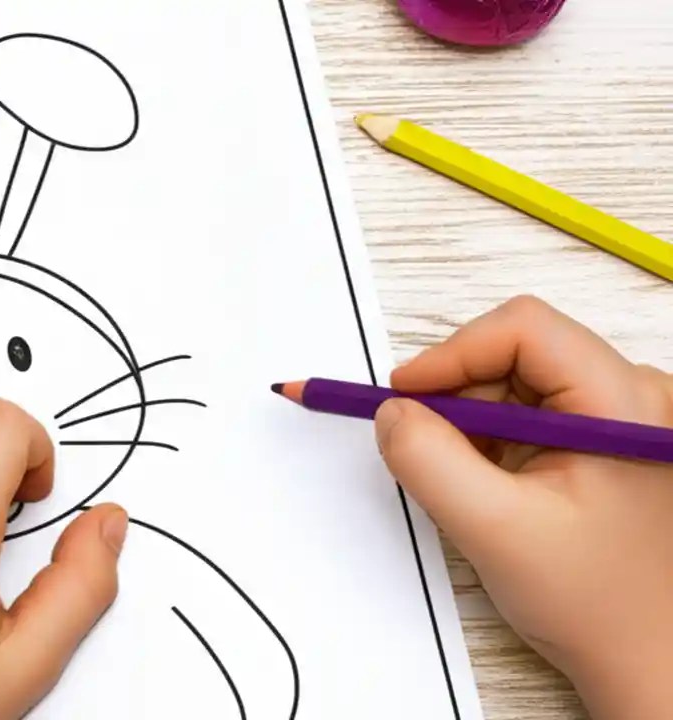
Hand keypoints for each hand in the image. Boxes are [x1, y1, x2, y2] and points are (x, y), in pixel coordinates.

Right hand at [373, 296, 672, 719]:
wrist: (648, 660)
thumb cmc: (597, 604)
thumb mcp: (493, 530)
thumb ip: (429, 461)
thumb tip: (391, 411)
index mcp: (625, 404)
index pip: (524, 329)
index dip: (452, 353)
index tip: (404, 395)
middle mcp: (633, 397)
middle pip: (517, 350)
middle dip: (458, 392)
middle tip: (421, 444)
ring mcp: (621, 417)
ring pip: (517, 380)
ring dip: (472, 419)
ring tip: (468, 481)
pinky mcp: (603, 439)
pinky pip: (528, 411)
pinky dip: (491, 438)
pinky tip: (491, 484)